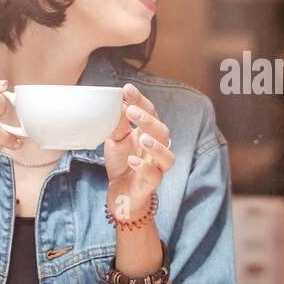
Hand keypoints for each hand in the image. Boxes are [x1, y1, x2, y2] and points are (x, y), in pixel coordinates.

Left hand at [104, 82, 174, 220]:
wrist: (121, 194)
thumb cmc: (122, 163)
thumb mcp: (116, 140)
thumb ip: (117, 124)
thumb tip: (116, 103)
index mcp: (149, 133)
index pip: (150, 113)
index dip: (140, 100)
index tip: (127, 89)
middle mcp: (157, 149)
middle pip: (162, 131)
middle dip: (148, 120)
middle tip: (131, 110)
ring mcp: (156, 167)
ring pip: (167, 156)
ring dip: (156, 145)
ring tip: (142, 138)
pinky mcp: (151, 184)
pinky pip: (154, 175)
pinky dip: (144, 167)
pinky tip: (132, 161)